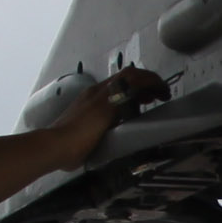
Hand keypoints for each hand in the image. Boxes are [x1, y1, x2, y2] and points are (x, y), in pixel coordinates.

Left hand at [55, 64, 169, 156]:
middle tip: (159, 97)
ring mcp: (91, 106)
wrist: (57, 147)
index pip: (132, 75)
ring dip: (136, 94)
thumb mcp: (106, 108)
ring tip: (148, 104)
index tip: (164, 91)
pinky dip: (126, 106)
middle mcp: (97, 94)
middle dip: (146, 85)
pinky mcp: (88, 120)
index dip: (151, 80)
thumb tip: (139, 79)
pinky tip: (128, 119)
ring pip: (119, 93)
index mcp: (103, 90)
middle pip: (125, 81)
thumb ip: (121, 91)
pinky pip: (112, 107)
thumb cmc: (83, 130)